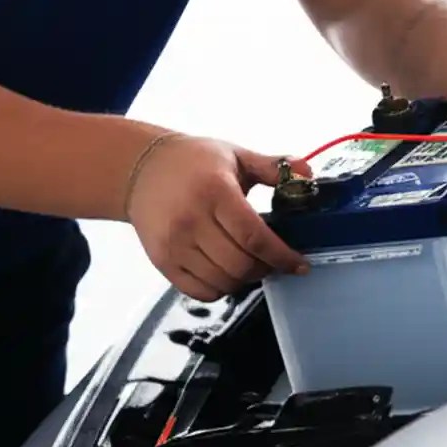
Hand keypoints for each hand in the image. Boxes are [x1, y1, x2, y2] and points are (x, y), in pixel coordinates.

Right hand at [126, 134, 310, 301]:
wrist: (140, 168)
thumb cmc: (193, 161)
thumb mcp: (236, 155)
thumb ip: (273, 166)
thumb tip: (306, 174)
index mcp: (216, 192)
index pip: (254, 236)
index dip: (281, 256)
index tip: (300, 264)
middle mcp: (192, 221)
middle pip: (240, 264)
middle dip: (266, 269)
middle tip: (276, 262)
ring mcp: (174, 244)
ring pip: (221, 281)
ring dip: (245, 280)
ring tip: (253, 265)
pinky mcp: (161, 260)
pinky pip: (198, 291)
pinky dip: (220, 289)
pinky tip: (228, 274)